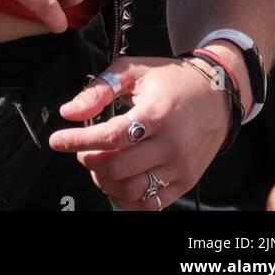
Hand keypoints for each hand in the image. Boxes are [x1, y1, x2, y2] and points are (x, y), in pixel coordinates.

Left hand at [48, 54, 231, 209]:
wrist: (217, 95)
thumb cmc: (172, 81)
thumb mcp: (133, 71)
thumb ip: (99, 90)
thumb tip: (69, 112)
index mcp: (157, 113)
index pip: (110, 137)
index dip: (78, 141)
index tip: (57, 140)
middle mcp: (171, 145)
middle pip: (118, 168)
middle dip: (89, 161)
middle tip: (83, 151)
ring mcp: (180, 167)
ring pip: (131, 191)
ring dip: (105, 182)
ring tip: (99, 165)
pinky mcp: (185, 181)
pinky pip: (150, 204)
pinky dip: (126, 198)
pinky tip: (117, 181)